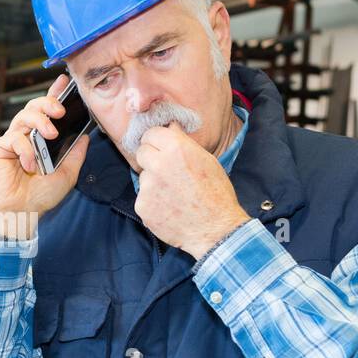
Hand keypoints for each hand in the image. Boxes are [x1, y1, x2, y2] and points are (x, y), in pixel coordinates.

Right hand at [0, 73, 90, 239]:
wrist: (21, 212)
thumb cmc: (41, 196)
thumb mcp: (67, 174)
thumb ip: (76, 155)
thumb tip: (86, 136)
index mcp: (42, 139)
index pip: (48, 112)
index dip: (54, 94)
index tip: (64, 81)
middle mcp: (27, 136)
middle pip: (34, 107)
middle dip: (48, 103)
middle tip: (60, 111)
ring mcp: (12, 140)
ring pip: (23, 116)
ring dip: (39, 121)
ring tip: (49, 135)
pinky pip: (14, 138)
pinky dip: (25, 150)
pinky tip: (29, 165)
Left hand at [134, 123, 249, 258]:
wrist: (215, 229)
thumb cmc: (216, 194)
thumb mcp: (206, 160)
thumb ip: (184, 143)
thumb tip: (171, 127)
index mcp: (176, 148)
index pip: (151, 133)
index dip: (156, 140)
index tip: (159, 145)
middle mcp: (158, 164)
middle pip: (141, 151)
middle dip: (150, 157)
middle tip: (164, 169)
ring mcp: (148, 186)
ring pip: (143, 176)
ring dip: (153, 182)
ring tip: (173, 194)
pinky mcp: (142, 205)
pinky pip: (143, 197)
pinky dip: (152, 202)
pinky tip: (169, 208)